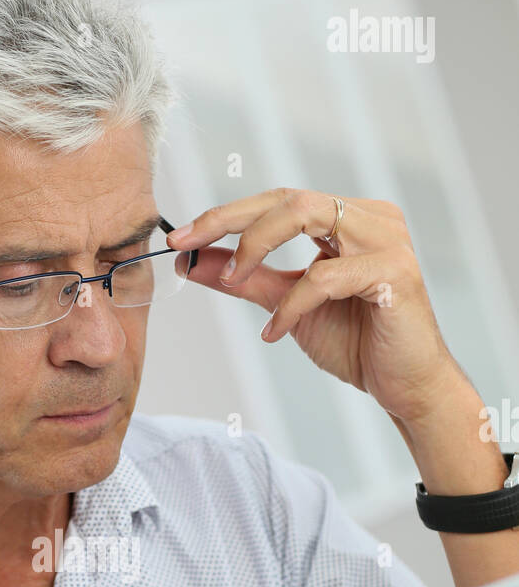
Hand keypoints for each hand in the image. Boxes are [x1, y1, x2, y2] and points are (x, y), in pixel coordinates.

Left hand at [168, 189, 461, 425]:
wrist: (405, 387)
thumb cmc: (357, 343)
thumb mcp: (286, 306)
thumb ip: (245, 280)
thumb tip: (192, 261)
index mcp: (349, 219)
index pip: (278, 201)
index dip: (225, 215)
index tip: (179, 237)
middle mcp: (371, 218)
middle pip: (288, 198)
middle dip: (229, 220)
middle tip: (186, 245)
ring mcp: (386, 241)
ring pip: (307, 217)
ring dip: (256, 249)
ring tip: (231, 282)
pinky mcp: (394, 272)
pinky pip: (324, 277)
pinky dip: (290, 304)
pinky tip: (274, 332)